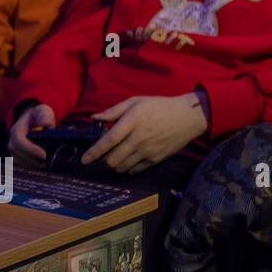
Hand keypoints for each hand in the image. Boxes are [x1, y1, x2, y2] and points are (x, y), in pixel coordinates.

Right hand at [9, 103, 55, 164]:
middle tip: (46, 163)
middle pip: (16, 153)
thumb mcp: (43, 111)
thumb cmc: (37, 116)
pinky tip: (40, 165)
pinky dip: (30, 166)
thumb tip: (47, 126)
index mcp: (17, 130)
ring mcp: (13, 149)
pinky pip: (20, 164)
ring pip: (17, 161)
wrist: (31, 119)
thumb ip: (45, 117)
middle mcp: (12, 140)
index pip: (19, 141)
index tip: (44, 154)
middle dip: (32, 160)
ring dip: (31, 165)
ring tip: (45, 165)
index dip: (30, 149)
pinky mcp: (16, 156)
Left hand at [84, 93, 208, 172]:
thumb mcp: (135, 101)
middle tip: (96, 159)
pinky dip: (126, 169)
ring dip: (113, 165)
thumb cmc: (159, 106)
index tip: (84, 160)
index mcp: (132, 122)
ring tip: (110, 159)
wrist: (187, 117)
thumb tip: (94, 118)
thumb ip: (113, 111)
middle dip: (101, 161)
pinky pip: (136, 170)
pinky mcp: (156, 159)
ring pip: (123, 166)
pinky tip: (124, 162)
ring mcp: (148, 151)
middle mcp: (139, 139)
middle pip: (113, 158)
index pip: (108, 141)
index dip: (94, 152)